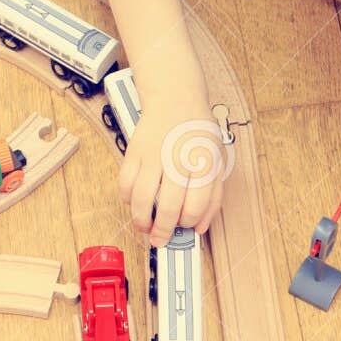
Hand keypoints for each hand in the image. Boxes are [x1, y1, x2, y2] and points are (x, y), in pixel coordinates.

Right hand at [117, 88, 227, 247]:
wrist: (175, 100)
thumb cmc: (198, 134)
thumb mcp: (216, 161)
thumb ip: (213, 197)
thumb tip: (200, 228)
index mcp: (202, 163)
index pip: (194, 206)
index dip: (188, 223)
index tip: (185, 226)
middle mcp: (177, 160)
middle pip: (167, 208)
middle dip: (163, 231)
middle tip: (160, 240)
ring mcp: (153, 155)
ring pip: (141, 199)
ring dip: (141, 220)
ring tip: (145, 227)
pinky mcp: (134, 152)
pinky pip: (124, 183)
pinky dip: (126, 199)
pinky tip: (134, 203)